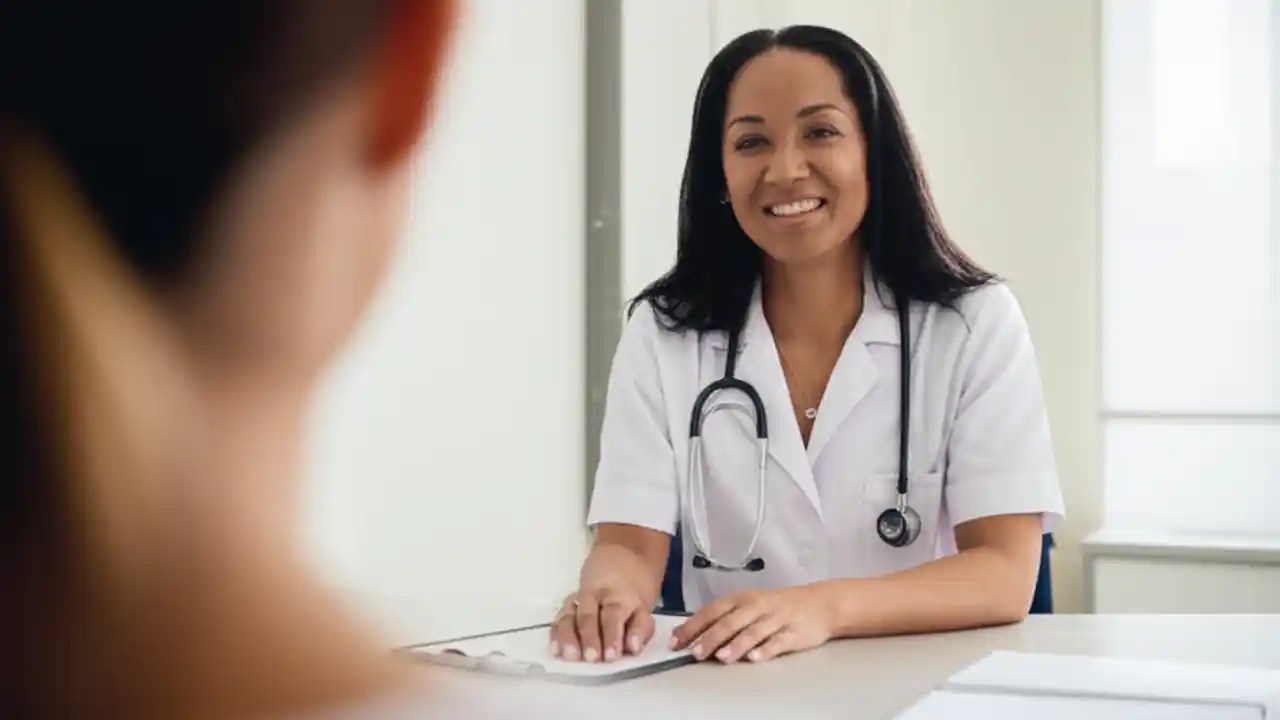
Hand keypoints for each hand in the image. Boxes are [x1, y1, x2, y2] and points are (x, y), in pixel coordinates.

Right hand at [549, 586, 654, 662]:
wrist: (623, 555)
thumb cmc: (635, 588)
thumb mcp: (645, 606)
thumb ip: (640, 628)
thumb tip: (633, 647)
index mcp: (618, 597)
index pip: (613, 616)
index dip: (611, 636)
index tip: (611, 656)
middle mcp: (595, 596)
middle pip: (588, 617)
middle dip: (588, 639)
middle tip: (590, 658)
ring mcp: (579, 599)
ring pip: (570, 617)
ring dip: (568, 638)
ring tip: (570, 656)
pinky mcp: (568, 603)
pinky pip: (559, 618)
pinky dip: (556, 634)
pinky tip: (555, 650)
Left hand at [670, 585, 835, 663]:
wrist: (819, 603)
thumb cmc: (777, 606)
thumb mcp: (750, 606)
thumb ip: (725, 619)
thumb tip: (694, 636)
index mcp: (742, 599)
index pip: (712, 611)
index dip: (693, 626)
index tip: (676, 641)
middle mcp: (756, 606)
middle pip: (730, 622)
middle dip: (711, 637)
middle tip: (696, 653)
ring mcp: (775, 619)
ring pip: (753, 632)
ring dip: (736, 645)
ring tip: (722, 658)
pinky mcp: (793, 632)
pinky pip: (778, 641)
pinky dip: (766, 649)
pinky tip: (755, 657)